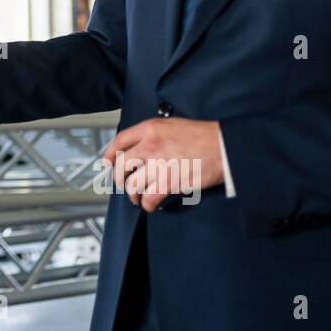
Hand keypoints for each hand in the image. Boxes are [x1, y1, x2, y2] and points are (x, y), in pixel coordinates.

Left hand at [100, 117, 223, 212]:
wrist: (225, 147)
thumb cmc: (204, 137)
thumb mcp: (172, 125)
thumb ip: (153, 134)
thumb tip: (137, 148)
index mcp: (150, 129)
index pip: (119, 142)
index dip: (109, 155)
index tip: (106, 164)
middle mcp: (150, 145)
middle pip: (121, 166)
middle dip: (119, 179)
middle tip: (123, 185)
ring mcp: (159, 164)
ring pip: (132, 185)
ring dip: (133, 195)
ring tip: (138, 198)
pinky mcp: (169, 182)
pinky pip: (148, 198)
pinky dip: (147, 205)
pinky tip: (151, 204)